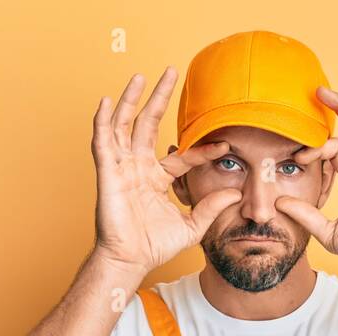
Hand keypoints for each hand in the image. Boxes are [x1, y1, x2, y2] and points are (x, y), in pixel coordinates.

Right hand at [91, 67, 240, 275]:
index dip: (203, 149)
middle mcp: (138, 168)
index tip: (225, 143)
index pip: (182, 156)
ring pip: (124, 125)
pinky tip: (107, 101)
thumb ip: (211, 208)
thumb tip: (235, 193)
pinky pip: (102, 141)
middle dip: (159, 98)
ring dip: (130, 99)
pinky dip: (103, 120)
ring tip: (141, 75)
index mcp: (157, 179)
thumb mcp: (192, 226)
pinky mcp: (107, 173)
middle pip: (147, 124)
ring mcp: (121, 168)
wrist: (131, 260)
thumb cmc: (154, 247)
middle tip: (172, 72)